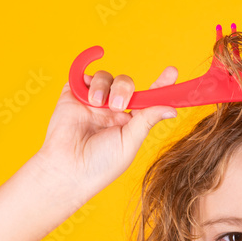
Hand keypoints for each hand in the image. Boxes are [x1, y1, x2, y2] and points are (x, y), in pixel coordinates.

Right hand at [31, 66, 178, 201]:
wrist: (69, 168)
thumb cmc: (101, 164)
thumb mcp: (130, 141)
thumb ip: (147, 120)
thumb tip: (172, 109)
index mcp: (129, 122)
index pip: (147, 98)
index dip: (159, 85)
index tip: (171, 72)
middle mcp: (112, 110)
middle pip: (126, 84)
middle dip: (125, 89)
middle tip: (119, 106)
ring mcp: (93, 102)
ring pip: (106, 77)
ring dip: (105, 87)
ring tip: (98, 104)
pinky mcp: (74, 95)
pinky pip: (83, 75)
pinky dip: (88, 76)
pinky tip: (90, 90)